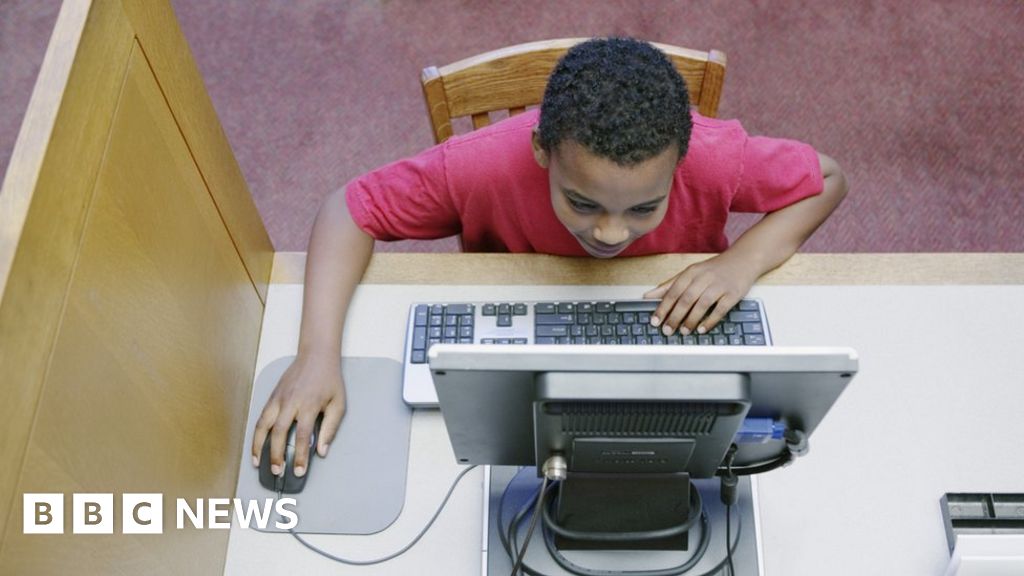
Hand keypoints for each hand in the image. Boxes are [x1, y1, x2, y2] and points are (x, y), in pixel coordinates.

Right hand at [251, 351, 345, 477]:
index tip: (298, 471)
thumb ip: (330, 428)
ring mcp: (278, 399)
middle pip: (279, 433)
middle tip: (277, 472)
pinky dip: (256, 433)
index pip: (303, 436)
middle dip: (276, 455)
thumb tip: (322, 451)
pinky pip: (260, 417)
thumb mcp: (338, 403)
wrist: (316, 355)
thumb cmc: (329, 380)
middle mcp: (291, 402)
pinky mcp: (272, 396)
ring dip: (258, 446)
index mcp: (309, 405)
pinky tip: (256, 445)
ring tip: (257, 463)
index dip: (300, 456)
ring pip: (263, 425)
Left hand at [643, 253, 758, 335]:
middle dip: (674, 317)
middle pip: (686, 299)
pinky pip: (720, 309)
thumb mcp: (690, 273)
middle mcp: (704, 277)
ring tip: (683, 331)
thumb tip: (648, 296)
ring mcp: (719, 285)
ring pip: (702, 304)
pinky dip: (710, 320)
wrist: (742, 260)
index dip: (663, 307)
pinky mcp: (733, 293)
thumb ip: (669, 285)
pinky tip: (701, 329)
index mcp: (691, 272)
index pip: (673, 291)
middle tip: (667, 330)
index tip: (654, 321)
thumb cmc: (713, 270)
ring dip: (691, 320)